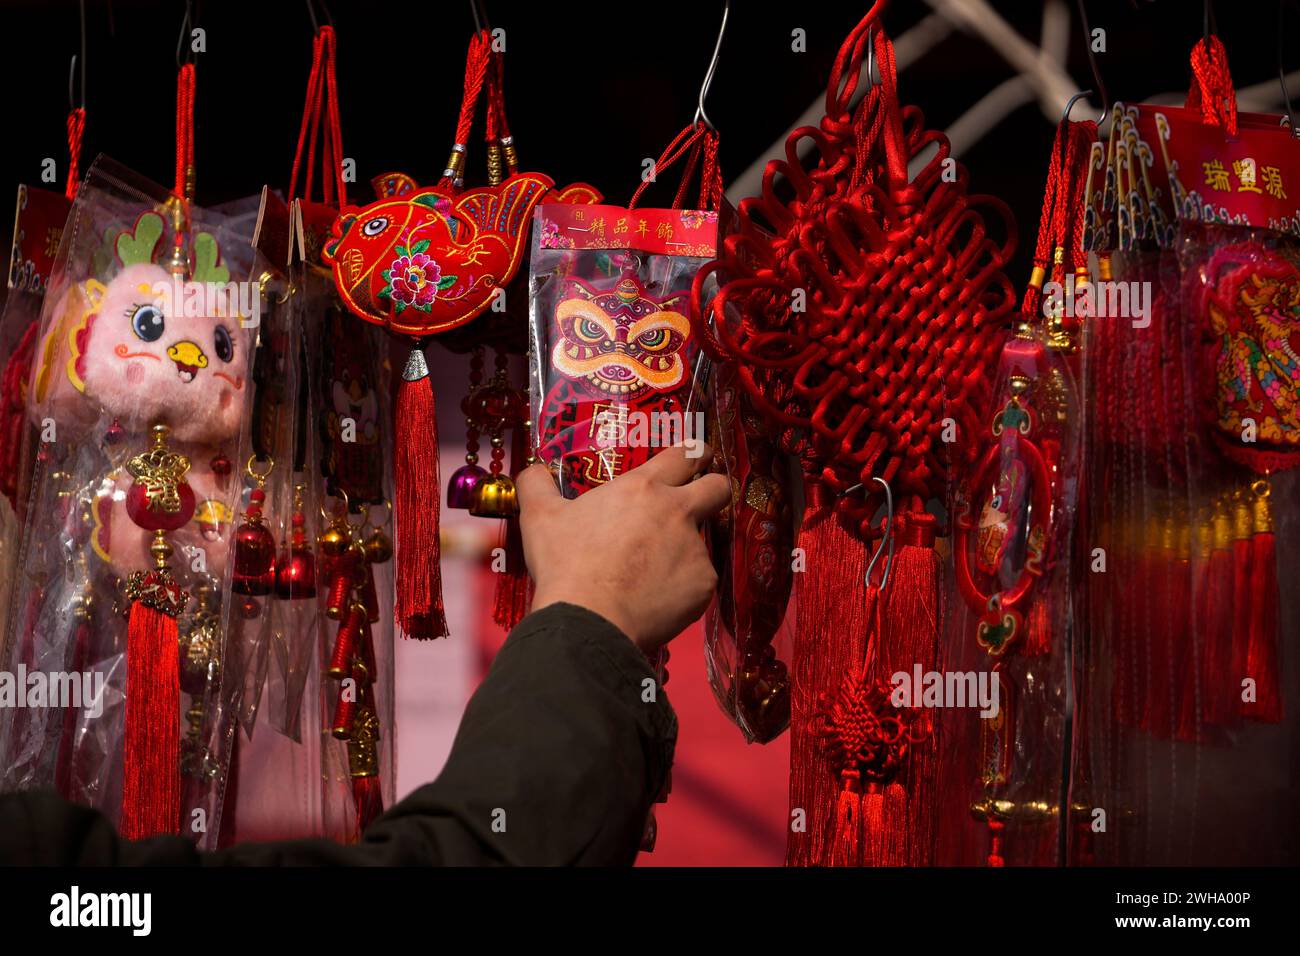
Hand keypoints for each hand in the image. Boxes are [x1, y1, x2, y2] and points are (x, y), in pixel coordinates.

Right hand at [516, 446, 731, 652]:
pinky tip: (655, 598)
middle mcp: (677, 512)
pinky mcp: (703, 584)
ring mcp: (695, 549)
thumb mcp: (539, 517)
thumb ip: (537, 484)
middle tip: (701, 498)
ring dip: (684, 549)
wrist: (589, 619)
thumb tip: (534, 469)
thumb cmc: (565, 564)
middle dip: (714, 487)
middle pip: (719, 486)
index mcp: (643, 488)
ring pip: (703, 541)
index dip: (694, 452)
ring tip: (652, 572)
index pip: (685, 454)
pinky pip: (699, 580)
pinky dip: (681, 587)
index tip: (696, 456)